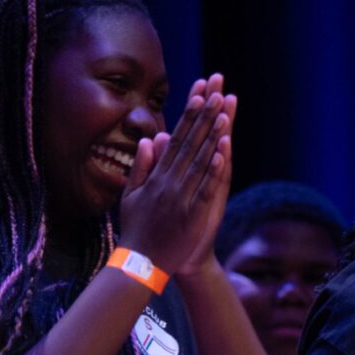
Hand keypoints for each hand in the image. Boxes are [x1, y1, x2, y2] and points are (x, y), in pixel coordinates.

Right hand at [118, 77, 233, 275]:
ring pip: (198, 161)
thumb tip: (150, 138)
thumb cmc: (137, 230)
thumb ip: (141, 166)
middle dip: (203, 116)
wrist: (140, 264)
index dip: (188, 116)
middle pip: (189, 143)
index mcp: (157, 176)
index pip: (176, 138)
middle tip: (215, 91)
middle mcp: (168, 181)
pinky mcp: (191, 214)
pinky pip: (204, 188)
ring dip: (211, 136)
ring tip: (223, 112)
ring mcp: (180, 197)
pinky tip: (222, 153)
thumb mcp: (132, 195)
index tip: (199, 94)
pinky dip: (213, 171)